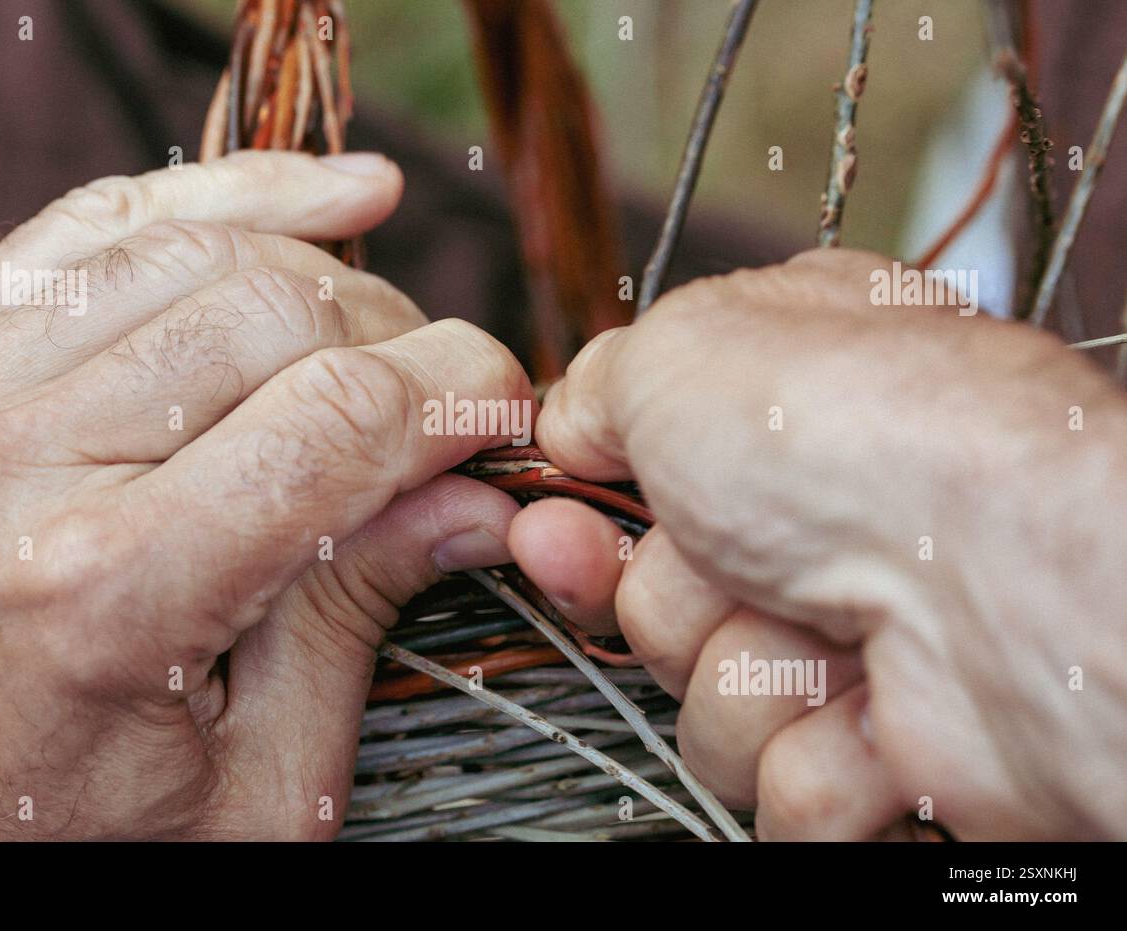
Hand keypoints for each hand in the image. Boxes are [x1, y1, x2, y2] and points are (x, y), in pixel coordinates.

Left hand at [0, 151, 532, 838]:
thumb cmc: (63, 824)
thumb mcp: (253, 782)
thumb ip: (361, 614)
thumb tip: (482, 498)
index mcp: (104, 597)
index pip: (340, 418)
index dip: (458, 395)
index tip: (505, 410)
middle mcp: (6, 472)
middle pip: (280, 313)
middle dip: (404, 343)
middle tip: (443, 401)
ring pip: (199, 250)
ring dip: (325, 276)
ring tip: (384, 331)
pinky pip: (99, 223)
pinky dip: (224, 196)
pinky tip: (321, 204)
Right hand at [509, 249, 1126, 839]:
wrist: (995, 575)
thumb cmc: (848, 434)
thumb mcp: (678, 351)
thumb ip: (597, 387)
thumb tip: (567, 426)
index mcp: (773, 413)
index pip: (633, 488)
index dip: (584, 523)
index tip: (555, 536)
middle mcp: (818, 520)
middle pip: (659, 605)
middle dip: (672, 606)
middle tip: (726, 571)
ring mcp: (854, 634)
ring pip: (713, 704)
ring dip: (749, 680)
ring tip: (825, 633)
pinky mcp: (884, 747)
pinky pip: (780, 787)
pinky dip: (813, 757)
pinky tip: (871, 711)